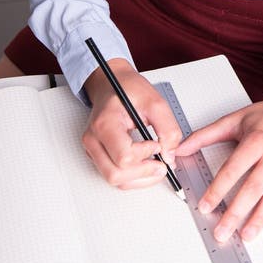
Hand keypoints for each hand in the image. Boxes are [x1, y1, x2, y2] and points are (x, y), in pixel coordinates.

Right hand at [82, 59, 181, 188]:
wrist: (112, 83)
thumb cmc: (128, 89)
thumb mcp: (155, 102)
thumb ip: (168, 129)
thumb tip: (170, 154)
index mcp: (105, 123)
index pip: (123, 156)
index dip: (145, 155)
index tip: (157, 144)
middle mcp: (93, 139)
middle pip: (115, 174)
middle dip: (143, 174)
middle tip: (162, 165)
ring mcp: (92, 149)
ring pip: (114, 180)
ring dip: (139, 179)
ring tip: (157, 166)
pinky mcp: (97, 154)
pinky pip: (113, 175)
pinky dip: (132, 177)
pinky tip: (146, 166)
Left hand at [175, 90, 262, 241]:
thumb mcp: (235, 119)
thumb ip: (206, 135)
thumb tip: (181, 148)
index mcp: (257, 140)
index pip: (233, 169)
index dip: (218, 190)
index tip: (206, 206)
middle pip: (254, 187)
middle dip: (236, 212)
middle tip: (222, 231)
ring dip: (261, 217)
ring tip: (247, 234)